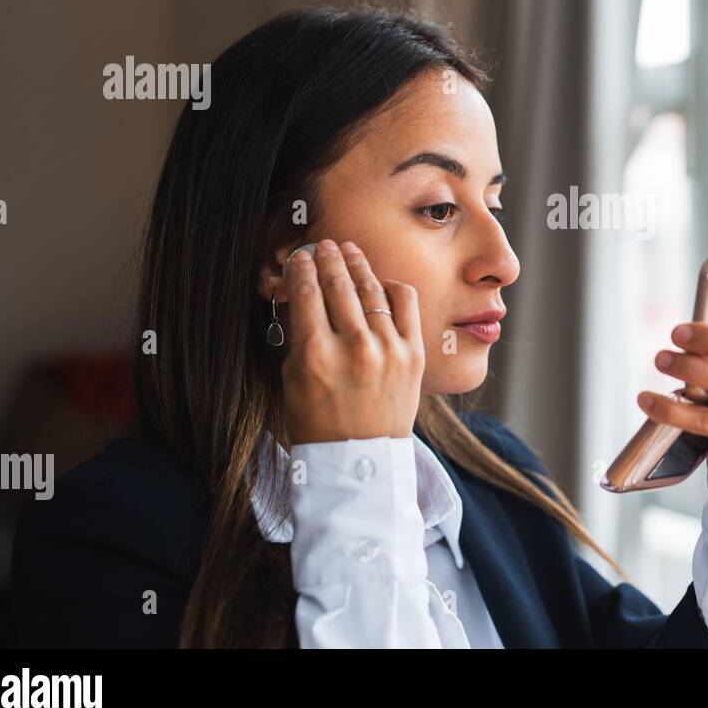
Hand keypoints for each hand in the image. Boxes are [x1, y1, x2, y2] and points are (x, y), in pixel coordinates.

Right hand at [278, 238, 424, 444]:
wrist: (359, 462)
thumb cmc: (318, 424)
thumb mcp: (293, 379)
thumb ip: (300, 335)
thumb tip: (302, 294)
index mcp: (315, 355)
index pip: (305, 294)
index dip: (301, 268)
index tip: (299, 257)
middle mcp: (354, 348)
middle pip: (338, 285)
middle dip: (328, 259)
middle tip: (324, 245)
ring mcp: (388, 350)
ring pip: (371, 290)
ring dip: (358, 265)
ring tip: (349, 251)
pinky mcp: (414, 355)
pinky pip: (406, 305)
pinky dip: (392, 287)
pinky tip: (381, 281)